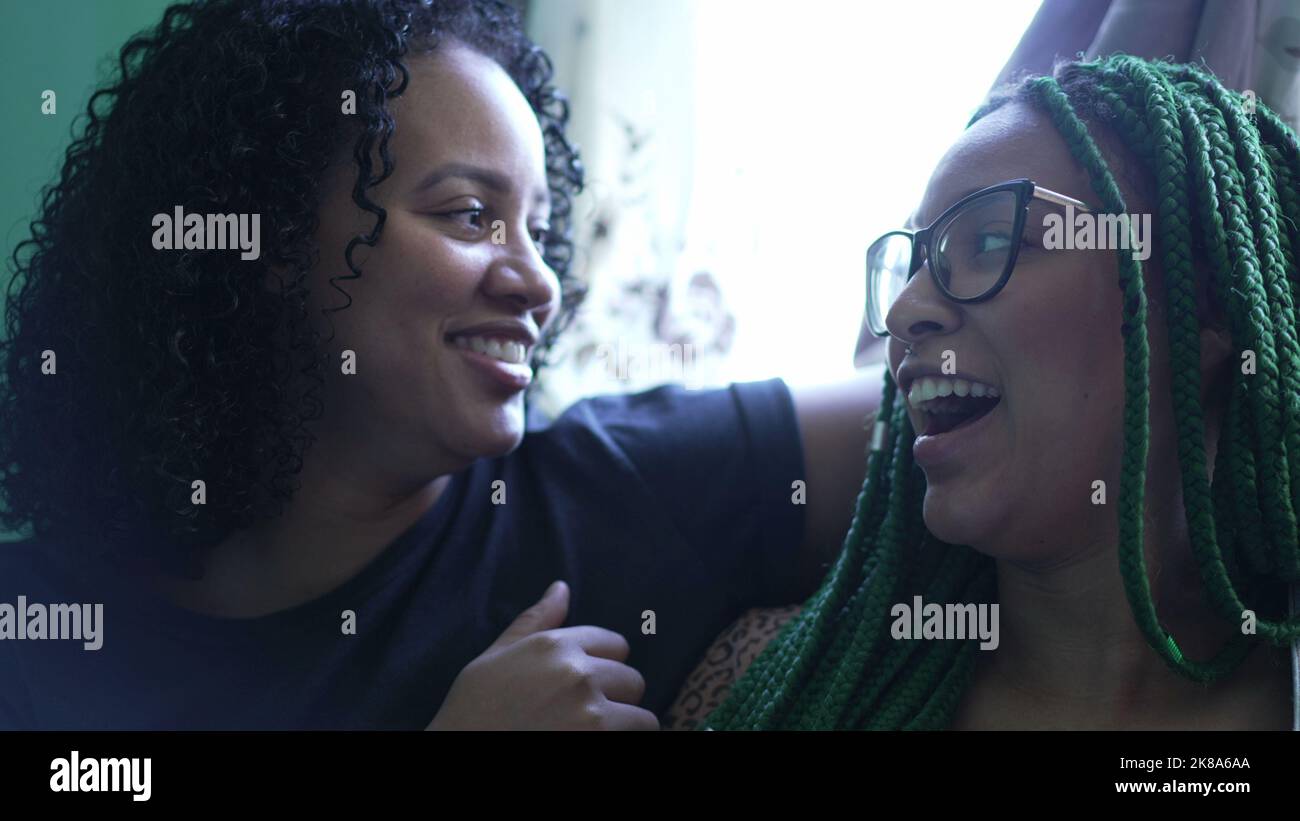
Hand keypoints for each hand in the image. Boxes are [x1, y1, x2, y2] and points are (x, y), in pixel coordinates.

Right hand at [427, 581, 658, 729]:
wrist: (457, 752)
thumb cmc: (471, 712)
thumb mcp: (494, 658)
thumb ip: (535, 622)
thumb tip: (561, 587)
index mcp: (554, 646)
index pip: (614, 644)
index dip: (603, 667)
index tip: (586, 689)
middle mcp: (578, 673)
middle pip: (632, 680)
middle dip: (616, 698)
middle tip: (586, 717)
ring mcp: (592, 711)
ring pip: (643, 716)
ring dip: (625, 727)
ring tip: (596, 735)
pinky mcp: (601, 740)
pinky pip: (639, 736)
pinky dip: (626, 742)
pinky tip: (598, 745)